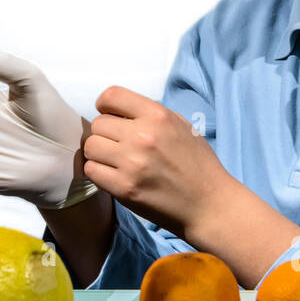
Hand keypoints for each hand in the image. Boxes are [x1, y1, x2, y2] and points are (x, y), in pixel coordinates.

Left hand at [83, 85, 229, 237]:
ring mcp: (132, 163)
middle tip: (118, 145)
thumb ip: (150, 115)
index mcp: (158, 116)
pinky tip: (113, 175)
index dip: (105, 105)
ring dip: (99, 153)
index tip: (110, 115)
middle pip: (98, 124)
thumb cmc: (197, 165)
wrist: (209, 204)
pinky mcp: (124, 188)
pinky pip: (91, 170)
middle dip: (105, 133)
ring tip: (115, 161)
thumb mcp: (181, 126)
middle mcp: (143, 136)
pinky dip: (98, 172)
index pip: (111, 96)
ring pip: (91, 146)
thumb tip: (119, 112)